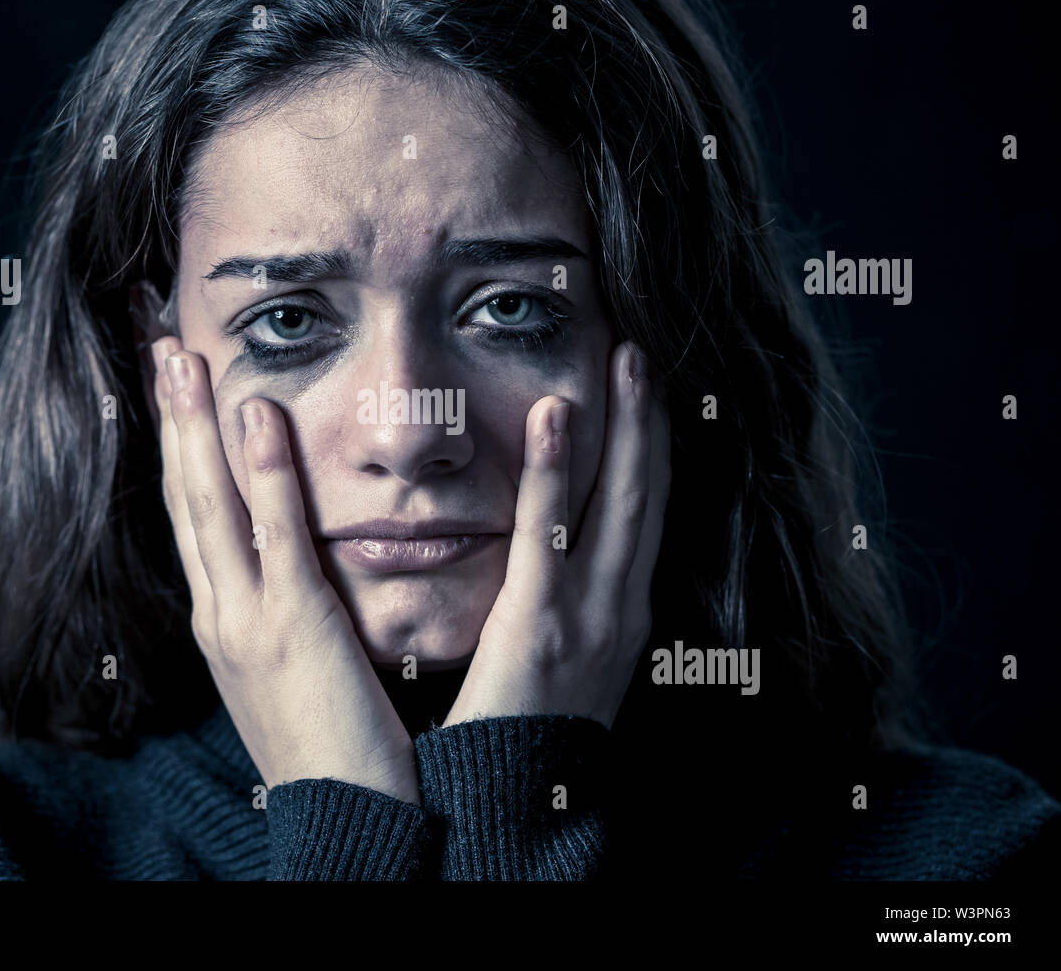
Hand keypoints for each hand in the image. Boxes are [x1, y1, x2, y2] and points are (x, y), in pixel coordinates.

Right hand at [150, 335, 420, 804]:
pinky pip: (273, 540)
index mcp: (224, 617)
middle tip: (156, 339)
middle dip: (167, 415)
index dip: (177, 444)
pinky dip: (260, 475)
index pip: (193, 513)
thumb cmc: (332, 744)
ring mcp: (247, 621)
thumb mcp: (297, 665)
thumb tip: (295, 556)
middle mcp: (220, 612)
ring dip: (194, 425)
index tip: (171, 382)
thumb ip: (290, 605)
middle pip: (184, 495)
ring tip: (181, 353)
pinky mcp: (292, 632)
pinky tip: (254, 416)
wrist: (345, 824)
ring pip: (209, 506)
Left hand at [441, 340, 669, 728]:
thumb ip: (558, 603)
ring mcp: (590, 616)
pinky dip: (559, 472)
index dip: (652, 448)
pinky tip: (554, 415)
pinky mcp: (542, 625)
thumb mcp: (557, 658)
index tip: (647, 391)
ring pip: (623, 501)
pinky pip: (552, 535)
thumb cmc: (522, 734)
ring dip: (627, 425)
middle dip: (654, 420)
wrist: (512, 815)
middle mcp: (619, 607)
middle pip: (650, 494)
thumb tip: (547, 558)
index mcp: (619, 612)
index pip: (645, 514)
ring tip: (625, 356)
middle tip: (647, 350)